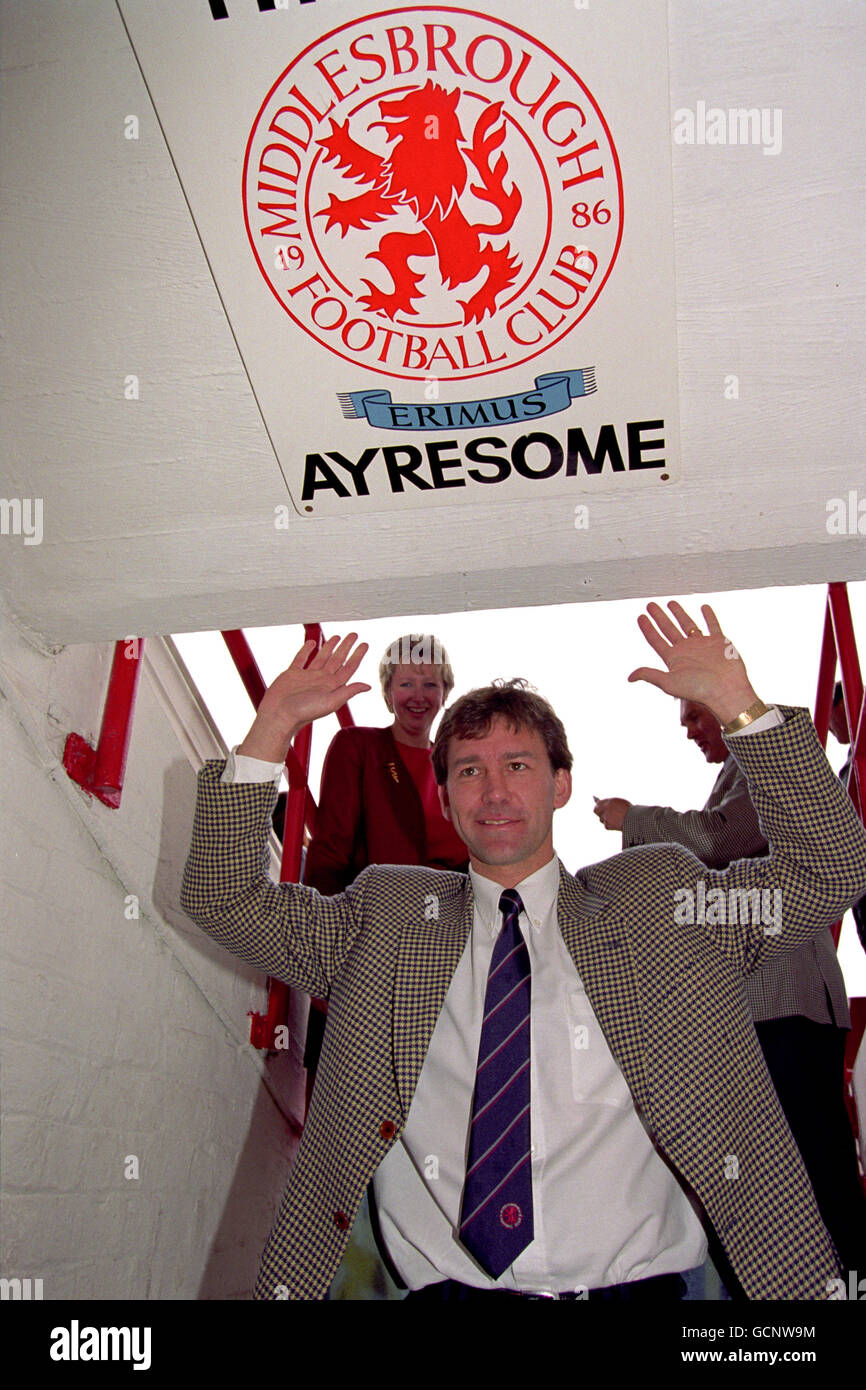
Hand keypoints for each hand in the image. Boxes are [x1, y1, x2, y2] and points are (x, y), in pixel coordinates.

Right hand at [238, 633, 369, 762]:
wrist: (279, 714)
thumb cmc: (303, 712)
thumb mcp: (331, 702)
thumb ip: (348, 692)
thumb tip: (368, 686)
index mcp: (331, 686)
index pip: (348, 667)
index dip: (357, 655)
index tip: (364, 644)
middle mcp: (320, 680)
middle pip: (337, 660)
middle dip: (346, 647)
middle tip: (353, 635)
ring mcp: (306, 676)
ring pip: (321, 657)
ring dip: (330, 647)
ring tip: (337, 636)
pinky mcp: (292, 674)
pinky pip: (301, 658)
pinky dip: (306, 650)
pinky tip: (312, 643)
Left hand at [593, 796, 630, 830]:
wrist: (635, 821)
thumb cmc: (631, 812)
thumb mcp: (621, 804)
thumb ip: (612, 804)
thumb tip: (604, 806)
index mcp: (611, 801)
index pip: (600, 802)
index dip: (599, 805)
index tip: (598, 806)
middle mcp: (606, 808)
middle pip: (596, 810)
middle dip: (598, 812)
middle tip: (600, 813)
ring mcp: (606, 816)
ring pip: (601, 819)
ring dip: (605, 819)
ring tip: (614, 820)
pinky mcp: (607, 824)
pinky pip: (606, 825)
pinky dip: (610, 825)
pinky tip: (616, 825)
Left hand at [628, 601, 758, 724]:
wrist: (726, 690)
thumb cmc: (699, 690)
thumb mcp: (669, 682)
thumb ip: (650, 675)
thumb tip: (630, 677)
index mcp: (673, 659)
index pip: (656, 640)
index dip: (647, 628)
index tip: (640, 617)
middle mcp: (687, 651)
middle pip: (669, 629)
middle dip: (659, 617)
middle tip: (651, 605)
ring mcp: (703, 645)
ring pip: (688, 625)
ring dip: (679, 614)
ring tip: (671, 603)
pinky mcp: (719, 642)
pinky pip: (713, 625)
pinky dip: (709, 616)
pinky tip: (704, 607)